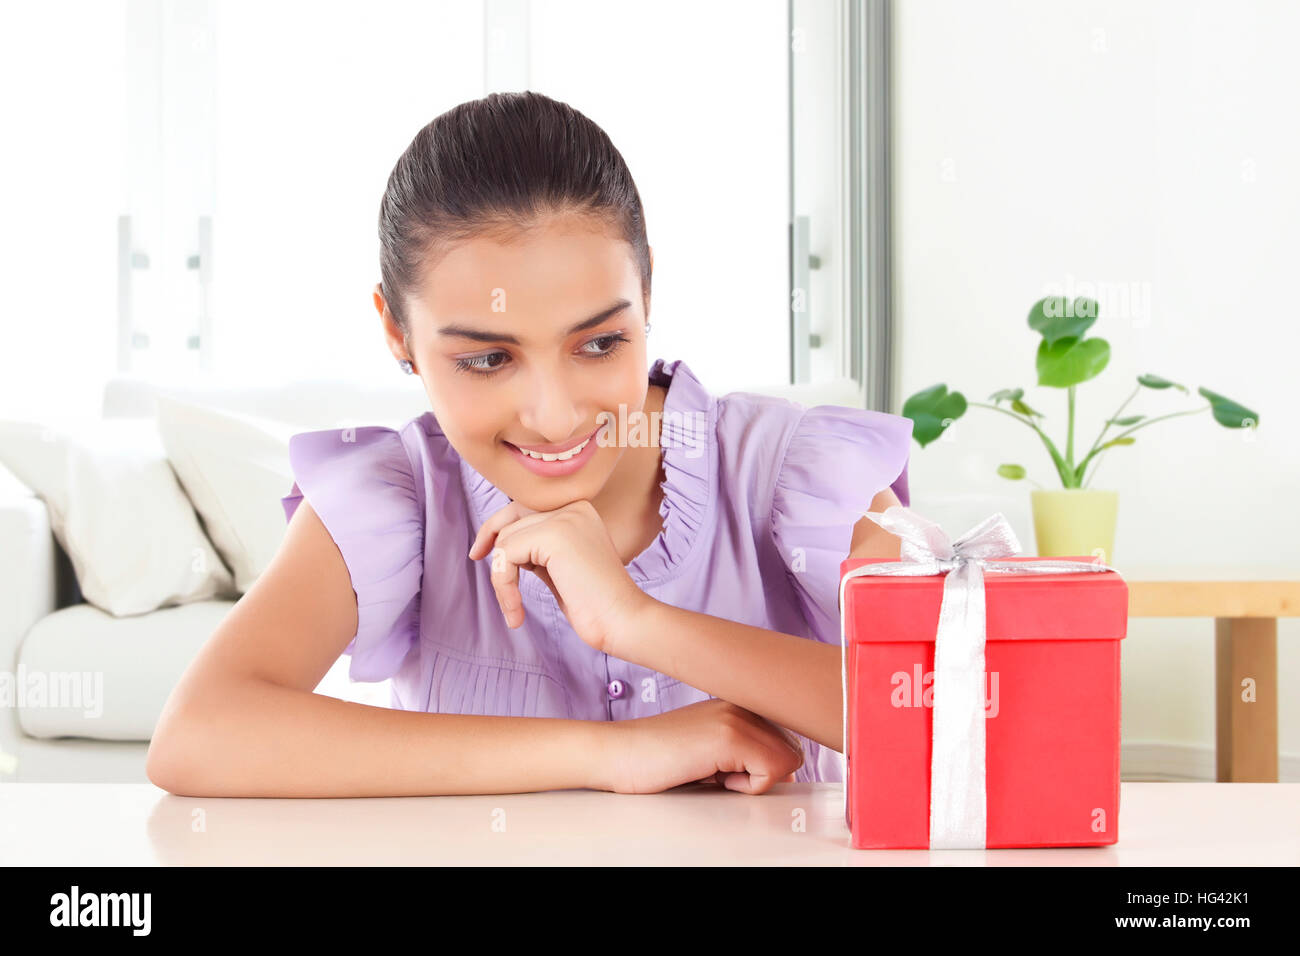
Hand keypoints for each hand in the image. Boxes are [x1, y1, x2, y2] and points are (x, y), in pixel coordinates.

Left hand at [467, 498, 649, 654]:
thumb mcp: (557, 566)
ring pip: (505, 540)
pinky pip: (508, 554)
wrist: (622, 620)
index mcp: (578, 509)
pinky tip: (516, 611)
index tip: (479, 552)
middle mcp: (573, 506)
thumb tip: (497, 540)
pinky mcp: (556, 535)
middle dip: (494, 550)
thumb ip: (534, 547)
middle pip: (510, 519)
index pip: (522, 508)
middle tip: (482, 569)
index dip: (496, 528)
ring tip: (514, 609)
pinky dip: (504, 586)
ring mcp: (566, 517)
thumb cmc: (592, 603)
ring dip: (502, 579)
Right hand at [594, 698, 804, 794]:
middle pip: (794, 749)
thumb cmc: (657, 758)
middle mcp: (741, 703)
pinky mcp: (729, 737)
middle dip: (768, 772)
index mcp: (738, 702)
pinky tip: (715, 778)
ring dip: (758, 779)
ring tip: (719, 775)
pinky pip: (771, 772)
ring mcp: (736, 716)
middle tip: (728, 777)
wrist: (619, 754)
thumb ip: (745, 750)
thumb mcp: (709, 748)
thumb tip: (785, 772)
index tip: (746, 774)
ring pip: (788, 760)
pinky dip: (749, 787)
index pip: (788, 735)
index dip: (773, 764)